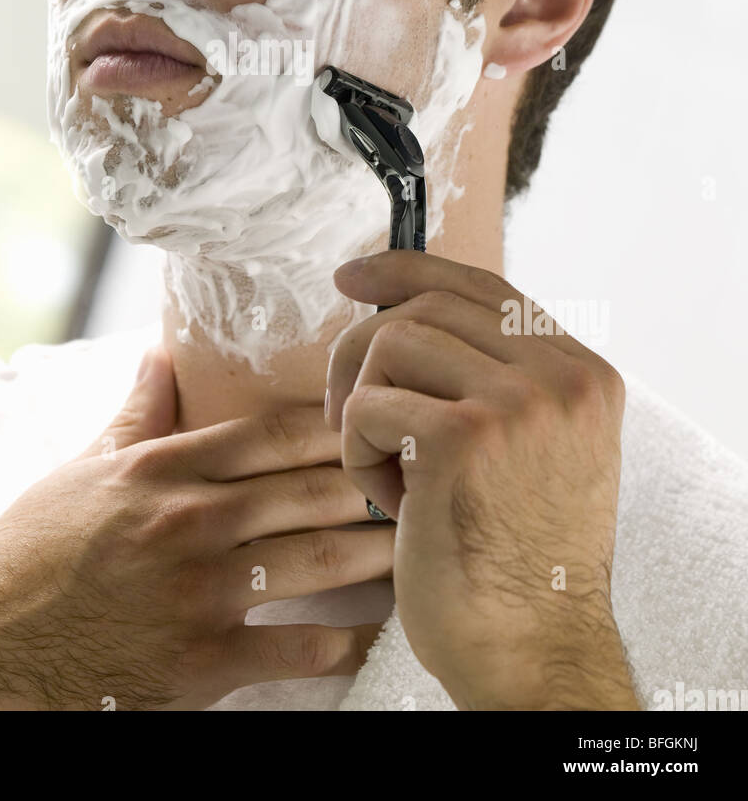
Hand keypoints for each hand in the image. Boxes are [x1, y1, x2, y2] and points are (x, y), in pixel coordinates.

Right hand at [0, 346, 390, 710]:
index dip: (335, 422)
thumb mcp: (85, 467)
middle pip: (310, 489)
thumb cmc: (36, 549)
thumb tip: (161, 352)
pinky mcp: (200, 660)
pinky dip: (341, 639)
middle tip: (421, 474)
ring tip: (419, 543)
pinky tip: (371, 630)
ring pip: (317, 559)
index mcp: (164, 468)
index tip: (378, 415)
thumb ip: (137, 412)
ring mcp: (199, 590)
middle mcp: (190, 519)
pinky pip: (295, 646)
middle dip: (374, 481)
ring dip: (376, 552)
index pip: (272, 432)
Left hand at [327, 251, 636, 709]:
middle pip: (426, 305)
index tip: (351, 278)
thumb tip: (404, 311)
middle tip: (343, 408)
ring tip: (385, 469)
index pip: (481, 284)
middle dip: (362, 347)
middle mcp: (560, 376)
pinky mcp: (464, 438)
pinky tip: (390, 502)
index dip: (406, 271)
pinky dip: (357, 453)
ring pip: (389, 345)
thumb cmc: (515, 561)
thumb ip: (495, 379)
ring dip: (363, 407)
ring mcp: (518, 402)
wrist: (534, 654)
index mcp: (582, 372)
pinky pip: (366, 406)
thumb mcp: (532, 448)